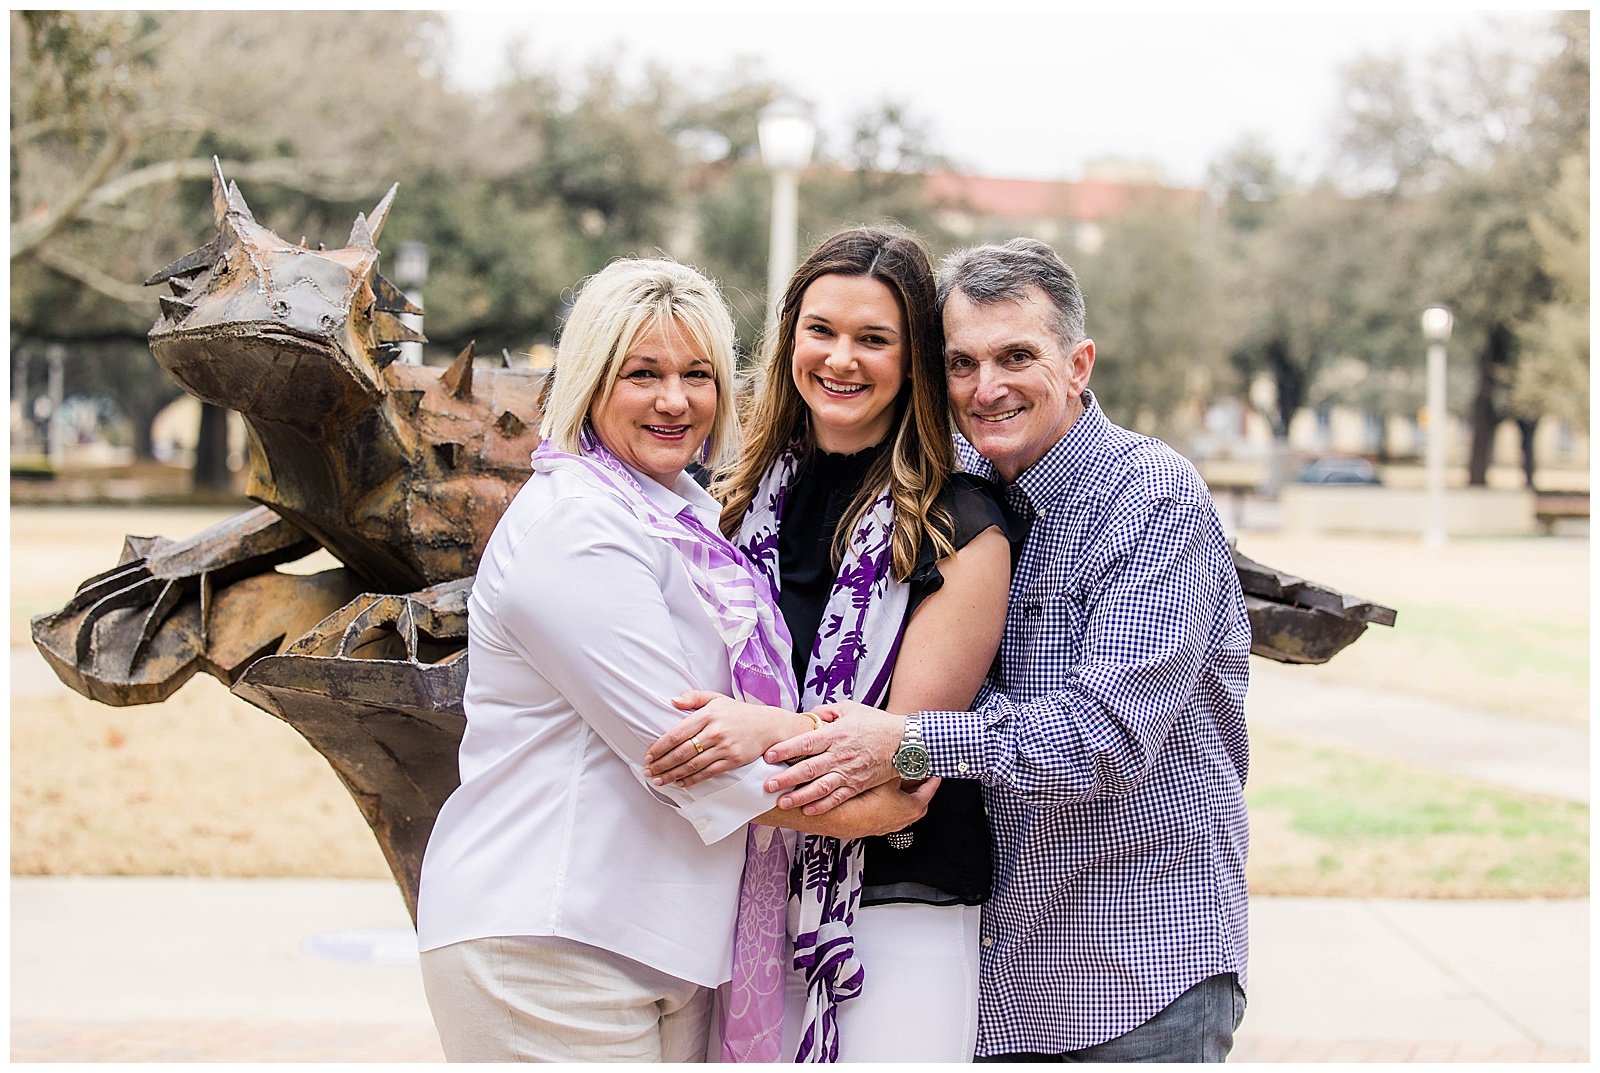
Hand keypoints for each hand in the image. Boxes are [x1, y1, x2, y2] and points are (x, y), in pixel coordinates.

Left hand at [644, 690, 809, 787]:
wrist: (768, 725)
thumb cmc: (739, 713)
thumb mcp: (717, 699)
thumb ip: (694, 698)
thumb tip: (673, 701)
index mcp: (707, 715)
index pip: (677, 733)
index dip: (660, 747)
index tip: (649, 755)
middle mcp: (714, 732)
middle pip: (681, 752)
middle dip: (662, 764)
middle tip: (648, 771)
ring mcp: (724, 748)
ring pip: (692, 765)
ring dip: (672, 775)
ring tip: (659, 780)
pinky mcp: (732, 761)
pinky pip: (707, 773)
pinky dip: (691, 780)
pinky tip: (680, 782)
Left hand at [761, 698, 906, 814]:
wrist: (904, 742)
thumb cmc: (877, 724)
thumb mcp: (850, 709)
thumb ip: (827, 712)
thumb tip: (808, 716)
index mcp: (836, 734)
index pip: (805, 743)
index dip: (786, 749)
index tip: (769, 755)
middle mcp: (839, 755)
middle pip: (808, 769)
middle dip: (786, 778)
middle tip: (768, 785)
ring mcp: (848, 772)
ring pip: (820, 788)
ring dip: (799, 796)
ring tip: (782, 802)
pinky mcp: (857, 785)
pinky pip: (837, 798)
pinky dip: (823, 806)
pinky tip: (808, 810)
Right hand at [848, 776, 941, 837]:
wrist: (841, 817)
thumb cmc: (864, 800)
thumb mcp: (886, 775)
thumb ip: (898, 767)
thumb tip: (904, 757)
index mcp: (912, 808)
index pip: (929, 792)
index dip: (933, 780)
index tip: (936, 775)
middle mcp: (903, 819)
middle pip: (919, 803)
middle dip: (920, 789)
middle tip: (921, 778)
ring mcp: (890, 825)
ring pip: (903, 809)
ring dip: (904, 797)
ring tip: (899, 783)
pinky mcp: (876, 827)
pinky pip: (890, 813)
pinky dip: (891, 804)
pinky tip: (882, 794)